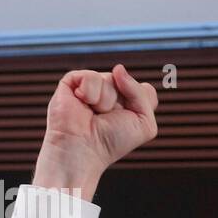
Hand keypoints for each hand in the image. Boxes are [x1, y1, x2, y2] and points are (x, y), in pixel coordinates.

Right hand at [32, 64, 158, 197]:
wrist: (84, 149)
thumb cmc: (112, 142)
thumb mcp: (145, 123)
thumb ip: (143, 95)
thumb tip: (118, 69)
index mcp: (128, 105)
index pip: (144, 89)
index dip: (141, 101)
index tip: (130, 118)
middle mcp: (111, 95)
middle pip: (128, 81)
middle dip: (123, 102)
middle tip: (109, 118)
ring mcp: (92, 88)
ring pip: (110, 78)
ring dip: (106, 101)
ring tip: (94, 114)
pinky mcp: (72, 83)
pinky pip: (90, 76)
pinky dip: (90, 93)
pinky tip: (83, 104)